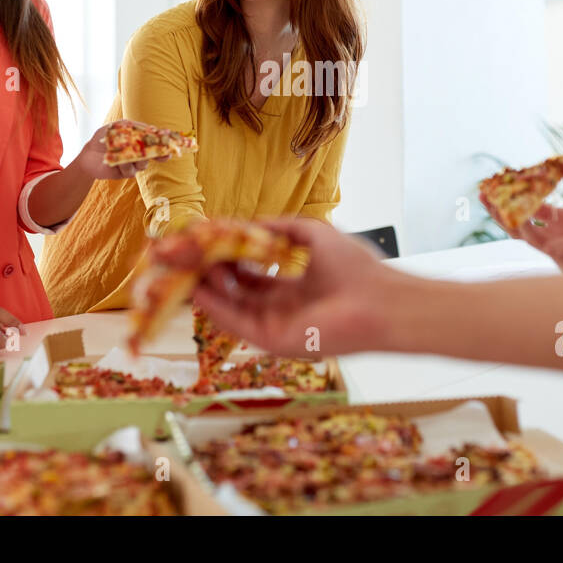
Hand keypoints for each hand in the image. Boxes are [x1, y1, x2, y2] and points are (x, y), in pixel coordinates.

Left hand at [73, 119, 170, 180]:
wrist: (90, 152)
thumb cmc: (105, 137)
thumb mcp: (119, 126)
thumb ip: (135, 127)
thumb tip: (151, 128)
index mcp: (140, 141)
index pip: (156, 142)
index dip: (164, 142)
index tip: (171, 140)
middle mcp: (140, 153)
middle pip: (154, 154)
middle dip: (159, 153)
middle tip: (163, 151)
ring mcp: (134, 164)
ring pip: (143, 164)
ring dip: (137, 157)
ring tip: (128, 152)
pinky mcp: (125, 173)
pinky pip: (131, 170)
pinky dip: (124, 164)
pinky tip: (118, 161)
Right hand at [192, 218, 398, 357]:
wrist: (378, 301)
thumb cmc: (354, 268)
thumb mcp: (312, 234)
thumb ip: (279, 228)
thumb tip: (247, 221)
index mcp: (293, 288)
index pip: (251, 275)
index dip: (227, 259)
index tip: (206, 243)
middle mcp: (281, 308)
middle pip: (236, 292)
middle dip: (210, 274)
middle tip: (187, 256)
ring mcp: (275, 325)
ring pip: (231, 308)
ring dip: (206, 289)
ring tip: (184, 268)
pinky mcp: (272, 341)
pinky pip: (236, 324)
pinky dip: (216, 307)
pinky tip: (199, 289)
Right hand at [486, 157, 562, 267]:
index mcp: (562, 218)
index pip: (530, 206)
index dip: (514, 195)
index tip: (498, 180)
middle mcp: (557, 235)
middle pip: (519, 225)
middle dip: (500, 212)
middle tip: (485, 196)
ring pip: (530, 240)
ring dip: (520, 226)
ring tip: (513, 212)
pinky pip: (560, 253)